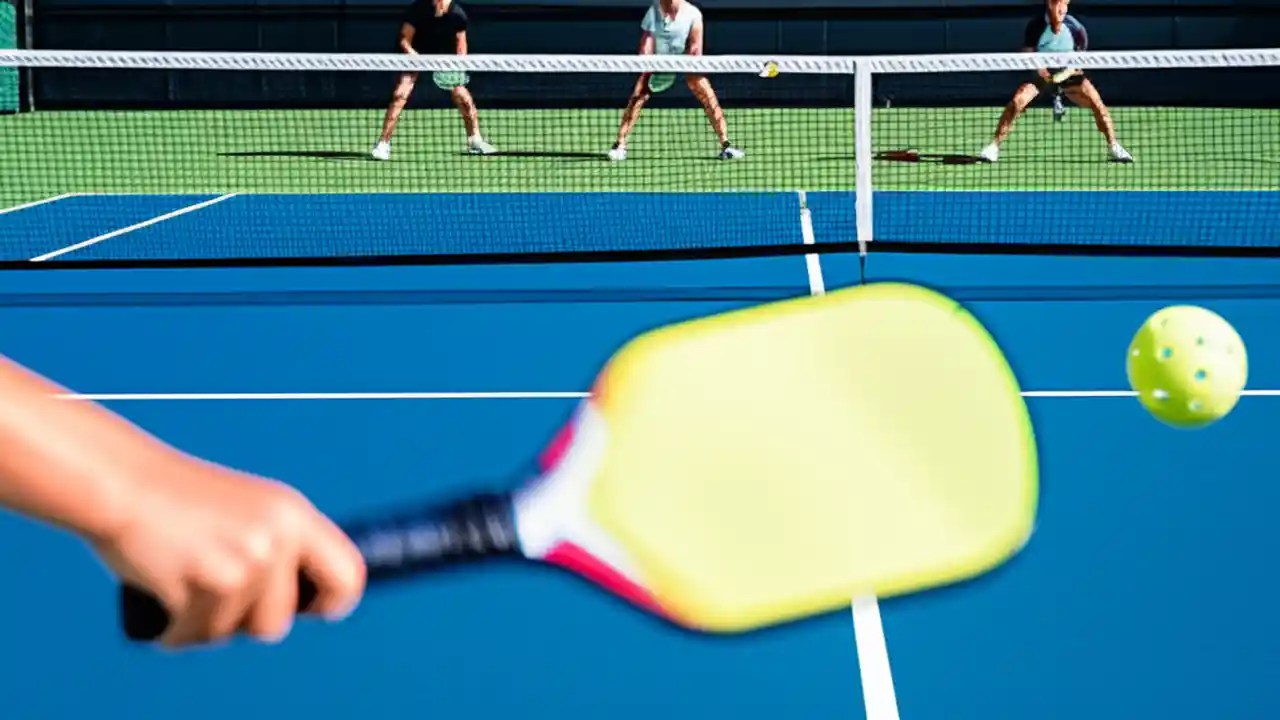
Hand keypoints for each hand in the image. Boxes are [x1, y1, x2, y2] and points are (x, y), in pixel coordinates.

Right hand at [92, 453, 364, 648]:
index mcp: (295, 515)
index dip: (332, 602)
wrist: (123, 484)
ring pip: (234, 631)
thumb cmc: (182, 501)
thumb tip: (308, 602)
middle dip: (248, 622)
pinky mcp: (204, 584)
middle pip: (280, 621)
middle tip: (221, 596)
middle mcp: (277, 538)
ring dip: (206, 622)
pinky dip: (174, 629)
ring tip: (187, 586)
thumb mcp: (253, 510)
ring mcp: (243, 561)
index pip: (348, 574)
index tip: (307, 607)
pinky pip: (194, 634)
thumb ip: (282, 546)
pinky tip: (164, 600)